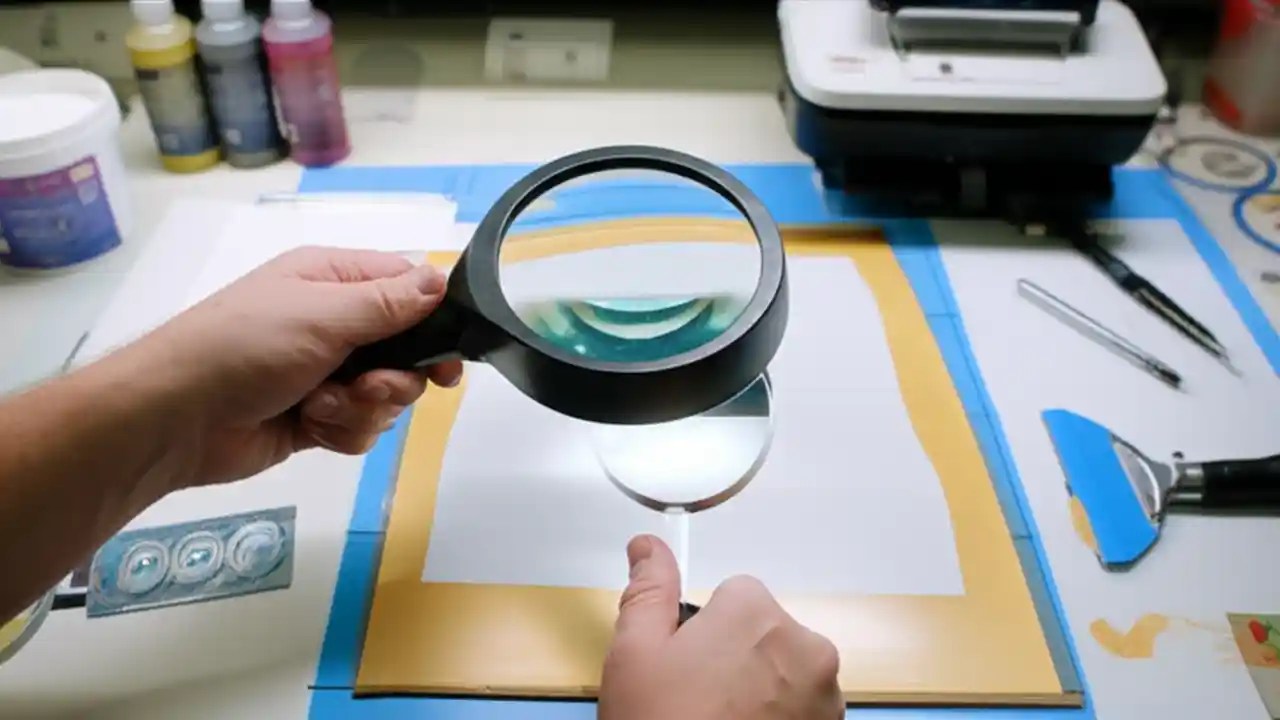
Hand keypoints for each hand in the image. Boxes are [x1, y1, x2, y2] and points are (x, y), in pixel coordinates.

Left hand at [139, 247, 461, 487]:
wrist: (177, 418)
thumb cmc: (247, 348)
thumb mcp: (323, 315)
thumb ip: (389, 303)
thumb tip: (442, 279)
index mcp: (333, 281)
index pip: (407, 289)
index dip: (434, 322)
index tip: (449, 357)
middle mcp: (335, 323)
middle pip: (407, 352)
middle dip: (393, 378)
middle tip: (370, 387)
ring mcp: (327, 373)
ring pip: (387, 397)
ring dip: (360, 409)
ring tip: (319, 406)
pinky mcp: (317, 417)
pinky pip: (361, 427)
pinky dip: (340, 431)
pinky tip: (308, 426)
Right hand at [600, 535, 843, 719]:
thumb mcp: (635, 654)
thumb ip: (649, 591)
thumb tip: (649, 546)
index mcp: (756, 613)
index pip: (734, 594)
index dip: (704, 630)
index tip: (687, 665)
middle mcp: (804, 646)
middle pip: (765, 631)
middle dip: (736, 656)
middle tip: (698, 699)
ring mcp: (826, 695)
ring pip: (787, 670)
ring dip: (762, 689)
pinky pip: (805, 708)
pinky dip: (781, 719)